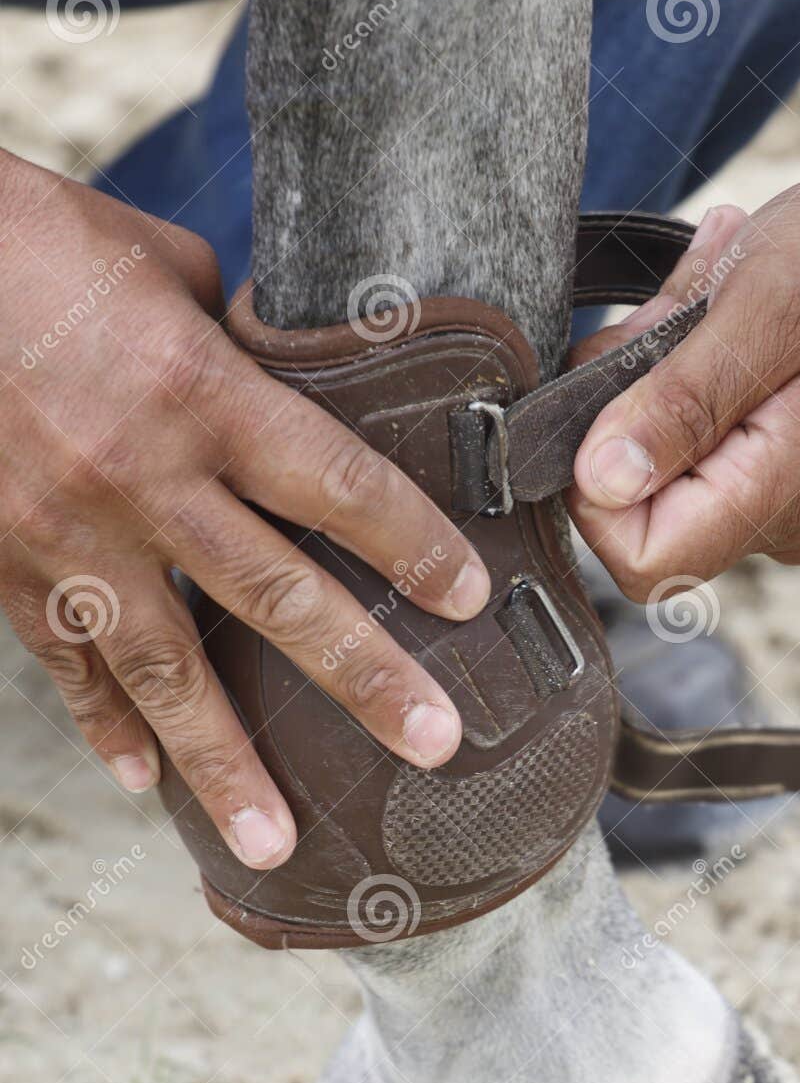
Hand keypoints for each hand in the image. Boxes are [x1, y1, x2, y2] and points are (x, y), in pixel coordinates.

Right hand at [0, 155, 489, 868]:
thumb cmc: (29, 240)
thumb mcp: (157, 263)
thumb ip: (236, 341)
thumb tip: (292, 373)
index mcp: (199, 390)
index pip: (336, 483)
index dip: (414, 542)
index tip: (470, 597)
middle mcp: (143, 477)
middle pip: (277, 596)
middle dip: (363, 675)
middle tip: (434, 742)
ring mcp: (69, 535)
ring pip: (167, 670)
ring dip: (225, 764)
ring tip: (276, 842)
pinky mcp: (3, 564)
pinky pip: (66, 666)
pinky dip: (105, 726)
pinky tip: (142, 781)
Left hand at [569, 24, 799, 599]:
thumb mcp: (767, 301)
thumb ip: (681, 401)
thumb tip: (598, 480)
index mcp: (791, 493)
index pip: (645, 562)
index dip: (596, 492)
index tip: (608, 396)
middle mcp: (793, 524)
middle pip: (649, 521)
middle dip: (630, 419)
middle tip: (670, 320)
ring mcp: (796, 508)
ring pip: (670, 480)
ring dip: (662, 388)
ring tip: (715, 303)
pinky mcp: (792, 482)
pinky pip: (705, 454)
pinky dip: (695, 386)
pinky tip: (730, 322)